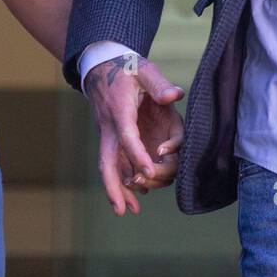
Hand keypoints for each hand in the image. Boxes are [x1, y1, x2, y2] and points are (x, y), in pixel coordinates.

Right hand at [84, 55, 184, 215]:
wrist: (101, 66)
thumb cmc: (126, 68)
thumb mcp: (144, 69)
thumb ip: (159, 84)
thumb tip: (175, 95)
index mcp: (120, 110)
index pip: (127, 137)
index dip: (137, 156)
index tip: (148, 173)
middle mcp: (110, 126)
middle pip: (107, 161)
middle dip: (114, 186)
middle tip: (123, 210)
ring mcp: (108, 133)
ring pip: (109, 166)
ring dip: (118, 188)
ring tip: (129, 209)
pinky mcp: (110, 137)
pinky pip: (114, 162)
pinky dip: (120, 179)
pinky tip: (132, 193)